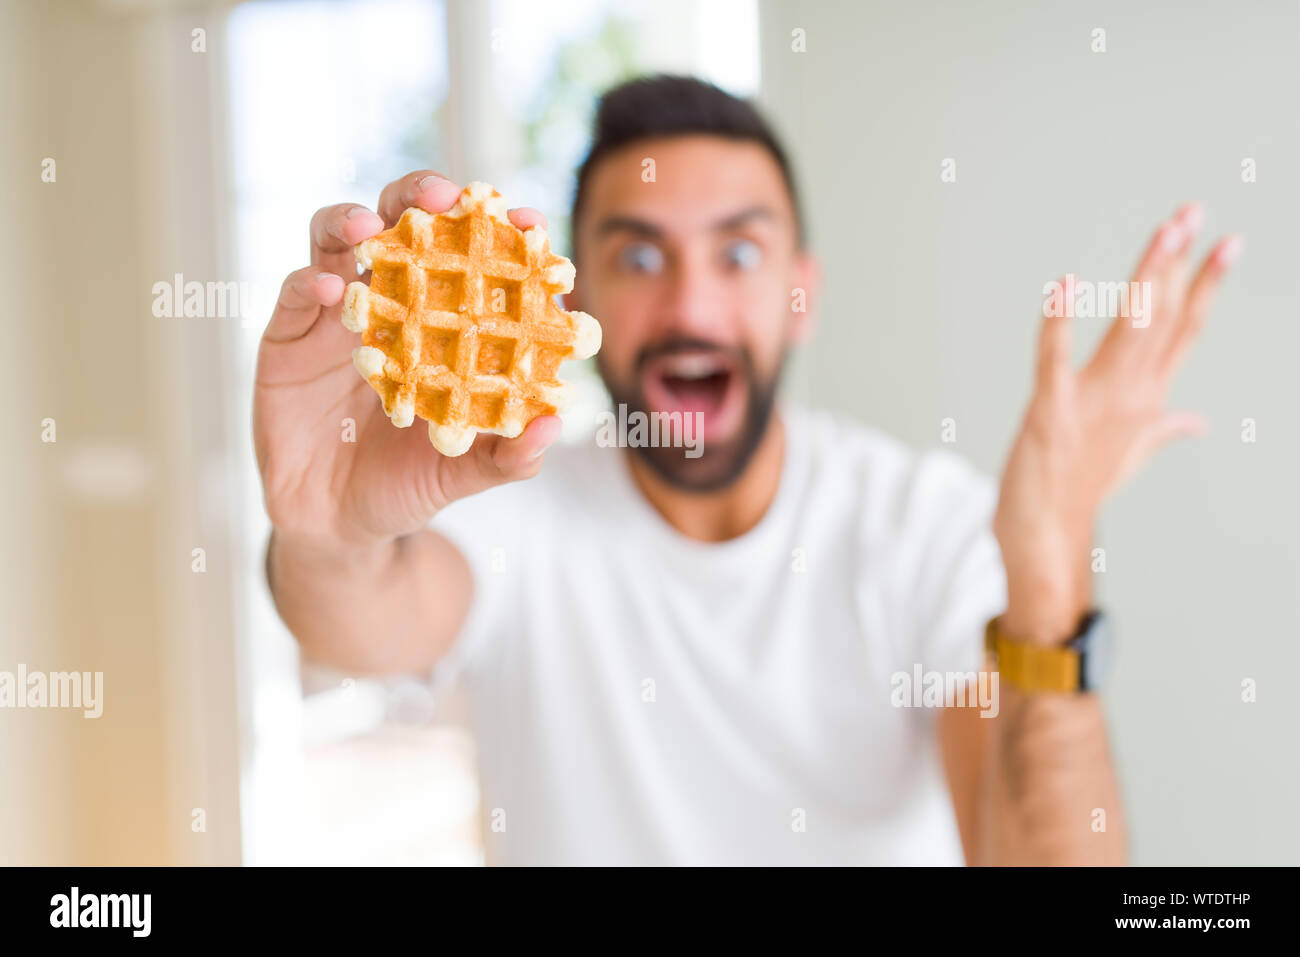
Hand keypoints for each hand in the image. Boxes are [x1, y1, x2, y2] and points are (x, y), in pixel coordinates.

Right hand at [253, 170, 557, 550]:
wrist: (338, 523)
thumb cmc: (408, 485)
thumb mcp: (463, 474)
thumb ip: (508, 456)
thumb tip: (552, 427)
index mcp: (440, 324)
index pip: (470, 260)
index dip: (498, 233)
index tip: (527, 223)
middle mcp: (389, 304)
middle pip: (401, 223)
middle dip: (420, 196)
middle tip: (442, 198)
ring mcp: (335, 314)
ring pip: (336, 239)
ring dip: (353, 220)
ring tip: (368, 227)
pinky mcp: (287, 336)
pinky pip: (295, 293)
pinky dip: (311, 282)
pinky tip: (331, 291)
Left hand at [994, 203, 1242, 641]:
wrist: (1046, 537)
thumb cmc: (1082, 489)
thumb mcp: (1132, 454)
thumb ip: (1164, 428)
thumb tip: (1198, 421)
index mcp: (1148, 398)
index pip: (1185, 331)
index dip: (1205, 286)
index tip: (1228, 242)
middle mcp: (1129, 396)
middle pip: (1162, 318)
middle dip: (1177, 263)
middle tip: (1192, 211)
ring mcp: (1093, 403)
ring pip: (1128, 330)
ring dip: (1146, 280)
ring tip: (1164, 232)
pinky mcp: (1050, 413)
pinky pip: (1054, 362)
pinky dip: (1056, 325)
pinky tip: (1061, 285)